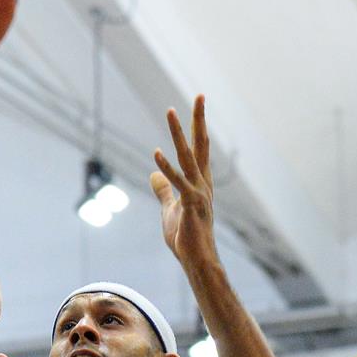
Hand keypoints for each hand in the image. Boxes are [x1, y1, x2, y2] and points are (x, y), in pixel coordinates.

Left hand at [151, 95, 217, 269]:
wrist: (196, 260)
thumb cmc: (186, 237)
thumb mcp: (170, 209)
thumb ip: (163, 189)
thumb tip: (153, 173)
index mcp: (199, 182)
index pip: (199, 149)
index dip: (197, 126)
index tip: (197, 104)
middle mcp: (202, 183)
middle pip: (200, 145)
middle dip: (199, 119)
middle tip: (200, 95)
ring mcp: (199, 193)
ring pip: (188, 157)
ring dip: (178, 133)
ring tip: (171, 111)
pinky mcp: (191, 205)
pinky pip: (178, 183)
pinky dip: (167, 168)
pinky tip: (156, 153)